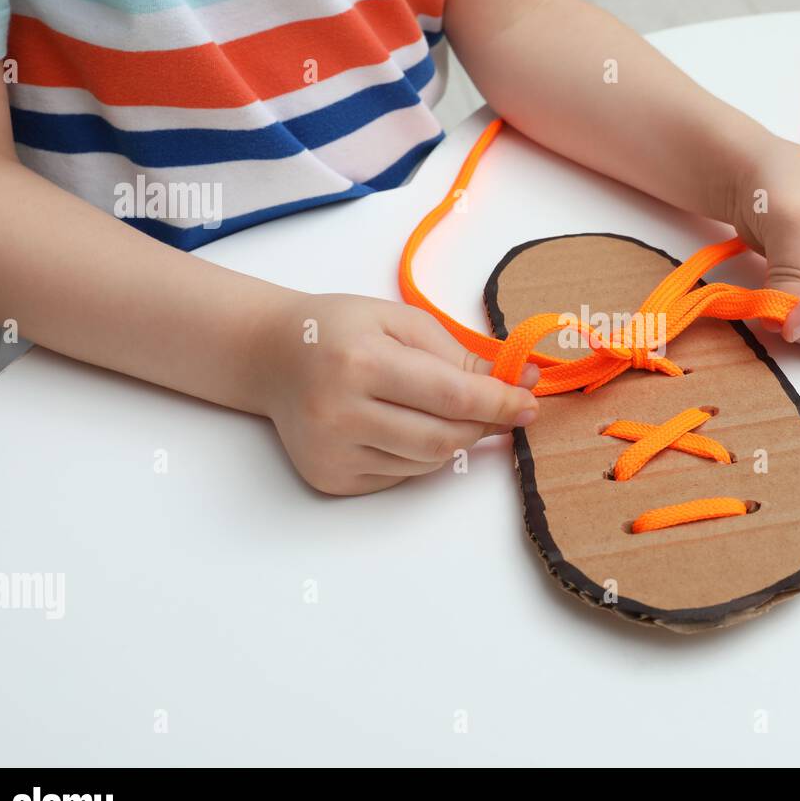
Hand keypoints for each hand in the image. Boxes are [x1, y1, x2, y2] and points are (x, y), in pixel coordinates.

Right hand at [252, 293, 537, 494]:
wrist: (270, 356)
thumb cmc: (340, 330)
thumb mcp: (400, 322)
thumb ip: (460, 355)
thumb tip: (520, 381)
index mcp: (361, 363)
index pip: (451, 396)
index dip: (499, 403)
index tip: (529, 403)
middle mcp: (341, 413)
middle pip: (444, 439)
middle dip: (482, 426)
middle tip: (499, 409)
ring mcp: (333, 452)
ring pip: (427, 463)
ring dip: (451, 440)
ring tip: (435, 408)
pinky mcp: (330, 478)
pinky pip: (400, 476)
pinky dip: (417, 454)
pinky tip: (398, 425)